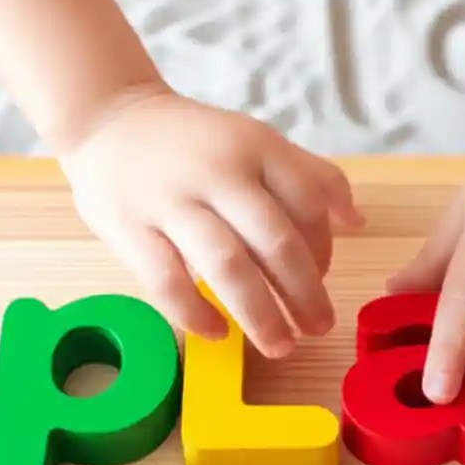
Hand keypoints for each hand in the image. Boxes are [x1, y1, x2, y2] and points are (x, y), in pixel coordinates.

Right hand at [59, 85, 363, 356]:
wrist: (108, 119)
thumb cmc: (194, 142)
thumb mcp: (254, 141)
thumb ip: (308, 175)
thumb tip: (357, 222)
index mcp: (256, 146)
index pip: (309, 203)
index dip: (325, 248)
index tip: (323, 280)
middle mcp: (219, 170)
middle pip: (276, 241)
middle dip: (305, 294)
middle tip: (319, 328)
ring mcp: (172, 199)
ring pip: (227, 265)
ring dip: (261, 313)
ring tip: (281, 345)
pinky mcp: (130, 227)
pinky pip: (167, 281)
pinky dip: (195, 314)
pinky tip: (218, 334)